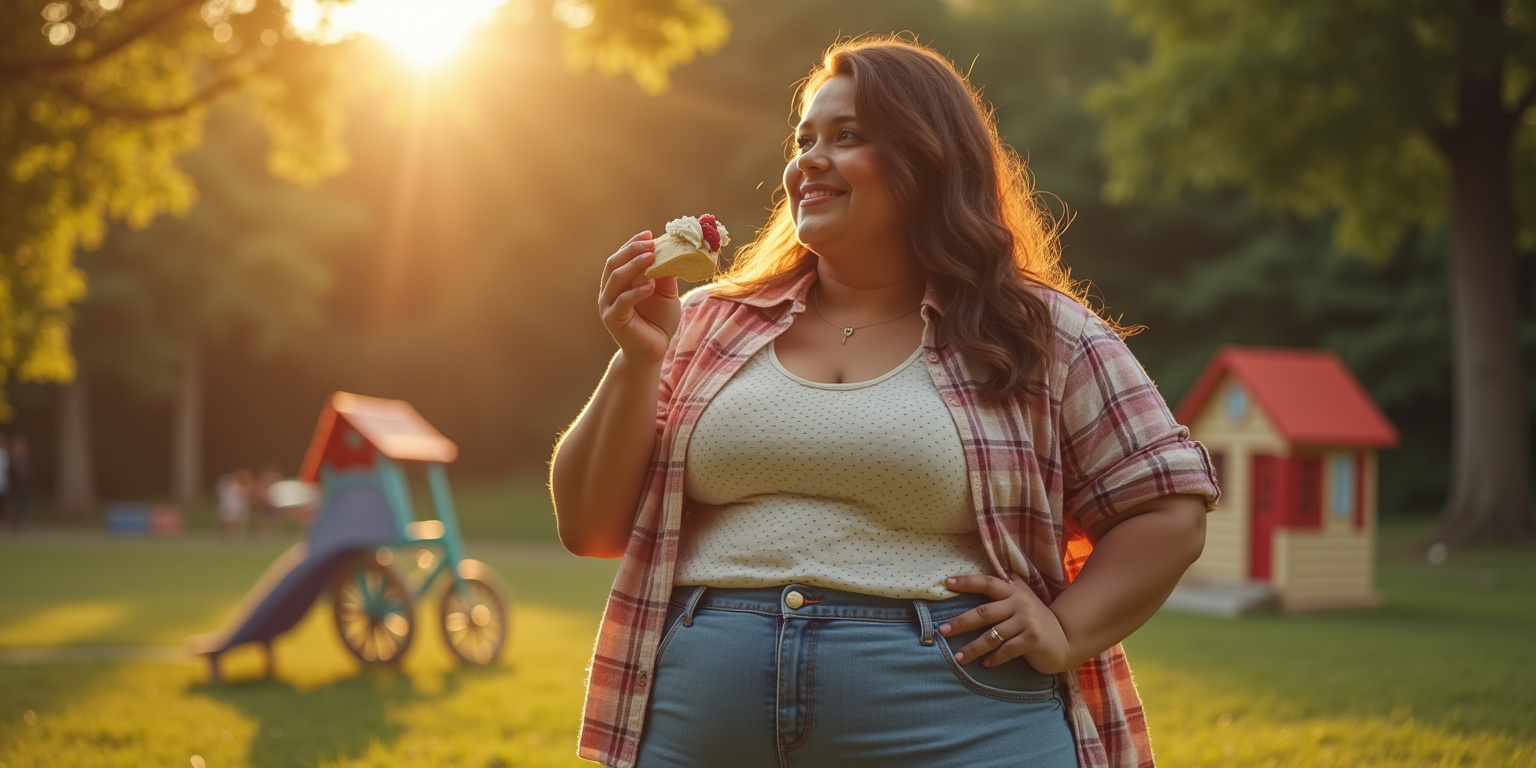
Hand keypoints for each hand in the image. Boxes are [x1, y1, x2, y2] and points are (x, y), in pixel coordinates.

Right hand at [599, 231, 679, 364]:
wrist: (653, 352)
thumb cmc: (658, 322)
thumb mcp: (666, 294)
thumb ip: (666, 276)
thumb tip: (673, 253)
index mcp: (620, 282)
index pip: (621, 256)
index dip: (632, 243)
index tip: (649, 233)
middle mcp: (610, 291)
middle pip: (614, 263)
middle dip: (631, 250)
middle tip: (650, 242)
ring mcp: (609, 305)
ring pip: (615, 279)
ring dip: (633, 265)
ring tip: (651, 257)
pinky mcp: (613, 319)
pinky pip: (622, 301)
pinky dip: (636, 292)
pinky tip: (650, 286)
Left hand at [940, 574, 1072, 674]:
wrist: (1068, 641)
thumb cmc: (1041, 621)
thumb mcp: (1029, 600)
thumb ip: (1016, 586)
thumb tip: (1004, 570)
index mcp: (1015, 592)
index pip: (988, 583)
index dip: (968, 582)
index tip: (947, 583)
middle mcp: (1020, 604)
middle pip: (984, 612)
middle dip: (961, 622)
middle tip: (943, 631)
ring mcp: (1027, 622)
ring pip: (992, 636)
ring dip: (973, 648)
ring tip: (958, 657)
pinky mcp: (1033, 640)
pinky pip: (1006, 650)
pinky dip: (994, 659)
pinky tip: (985, 664)